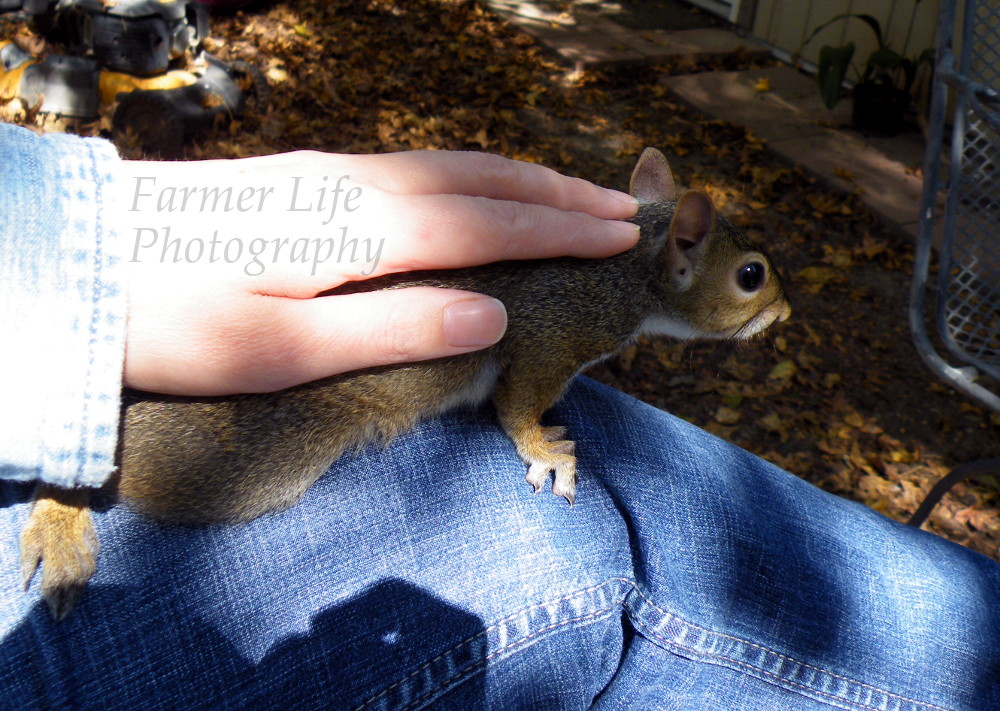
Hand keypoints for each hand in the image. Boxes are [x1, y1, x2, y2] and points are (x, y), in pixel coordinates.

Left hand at [120, 150, 638, 394]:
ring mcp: (329, 174)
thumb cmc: (171, 323)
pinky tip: (482, 195)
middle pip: (480, 179)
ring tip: (574, 198)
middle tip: (625, 209)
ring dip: (522, 180)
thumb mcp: (280, 351)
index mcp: (357, 229)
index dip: (561, 231)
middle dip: (559, 195)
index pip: (486, 224)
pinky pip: (418, 169)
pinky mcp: (308, 178)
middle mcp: (354, 185)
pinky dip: (475, 179)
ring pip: (451, 166)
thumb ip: (392, 329)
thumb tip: (494, 315)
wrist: (78, 268)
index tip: (622, 236)